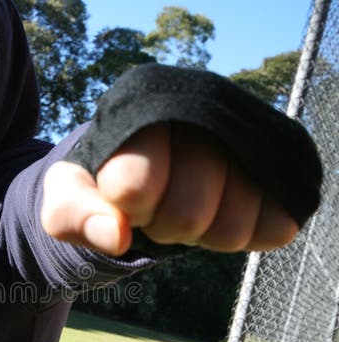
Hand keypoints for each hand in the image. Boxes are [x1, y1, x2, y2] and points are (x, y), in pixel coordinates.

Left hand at [41, 123, 298, 255]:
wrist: (147, 170)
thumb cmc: (100, 183)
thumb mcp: (66, 195)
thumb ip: (73, 214)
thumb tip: (115, 234)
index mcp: (145, 106)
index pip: (135, 185)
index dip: (128, 205)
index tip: (123, 193)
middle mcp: (202, 111)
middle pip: (186, 213)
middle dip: (164, 225)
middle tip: (158, 207)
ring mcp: (246, 140)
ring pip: (231, 226)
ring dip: (204, 233)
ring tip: (190, 206)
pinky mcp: (276, 170)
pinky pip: (276, 225)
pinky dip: (248, 234)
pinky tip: (226, 215)